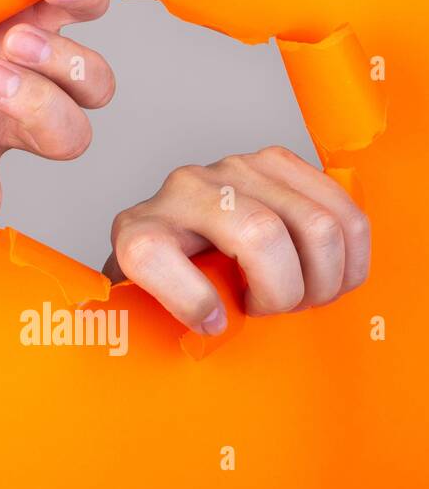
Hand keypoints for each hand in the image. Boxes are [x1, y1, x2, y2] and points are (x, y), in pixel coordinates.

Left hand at [104, 146, 370, 335]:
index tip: (212, 323)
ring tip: (305, 294)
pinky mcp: (276, 162)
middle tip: (274, 310)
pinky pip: (340, 206)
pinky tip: (330, 274)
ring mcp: (232, 168)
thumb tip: (217, 326)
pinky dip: (350, 253)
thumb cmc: (173, 281)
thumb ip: (173, 322)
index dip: (188, 299)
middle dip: (284, 291)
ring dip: (324, 276)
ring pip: (314, 222)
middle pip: (261, 234)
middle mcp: (182, 189)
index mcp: (138, 231)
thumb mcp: (156, 309)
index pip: (149, 253)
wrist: (177, 231)